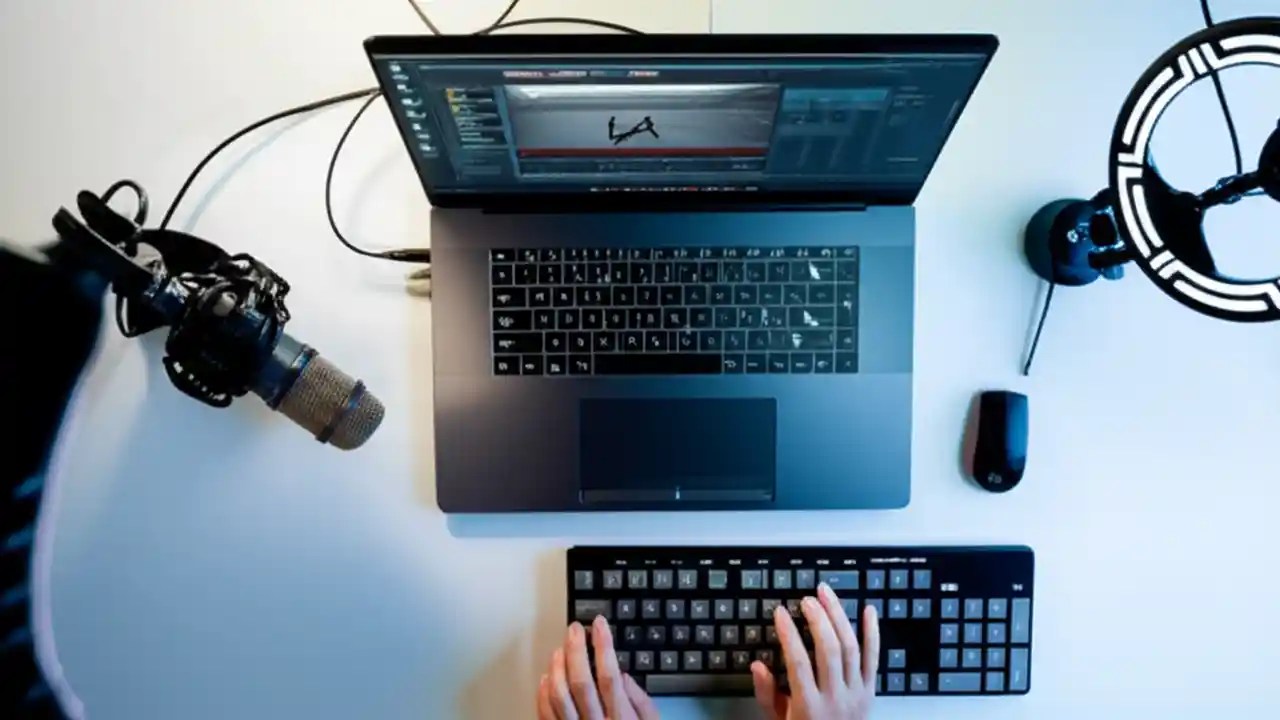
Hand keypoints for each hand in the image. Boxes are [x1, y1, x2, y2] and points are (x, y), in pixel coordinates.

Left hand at [537, 616, 660, 719]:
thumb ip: (641, 702)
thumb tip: (624, 675)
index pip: (609, 676)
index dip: (603, 646)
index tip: (600, 625)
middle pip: (581, 682)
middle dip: (576, 651)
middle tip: (575, 629)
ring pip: (559, 697)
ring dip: (557, 669)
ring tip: (560, 649)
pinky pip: (547, 716)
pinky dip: (543, 695)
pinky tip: (546, 678)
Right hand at [751, 583, 880, 719]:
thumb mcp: (778, 719)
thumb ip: (766, 694)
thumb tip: (757, 666)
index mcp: (809, 706)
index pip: (798, 662)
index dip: (788, 633)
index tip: (780, 612)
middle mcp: (835, 698)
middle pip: (829, 650)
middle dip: (818, 619)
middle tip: (806, 600)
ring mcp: (856, 693)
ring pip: (850, 648)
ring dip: (839, 617)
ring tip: (827, 595)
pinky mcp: (871, 690)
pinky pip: (873, 657)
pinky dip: (872, 632)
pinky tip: (868, 610)